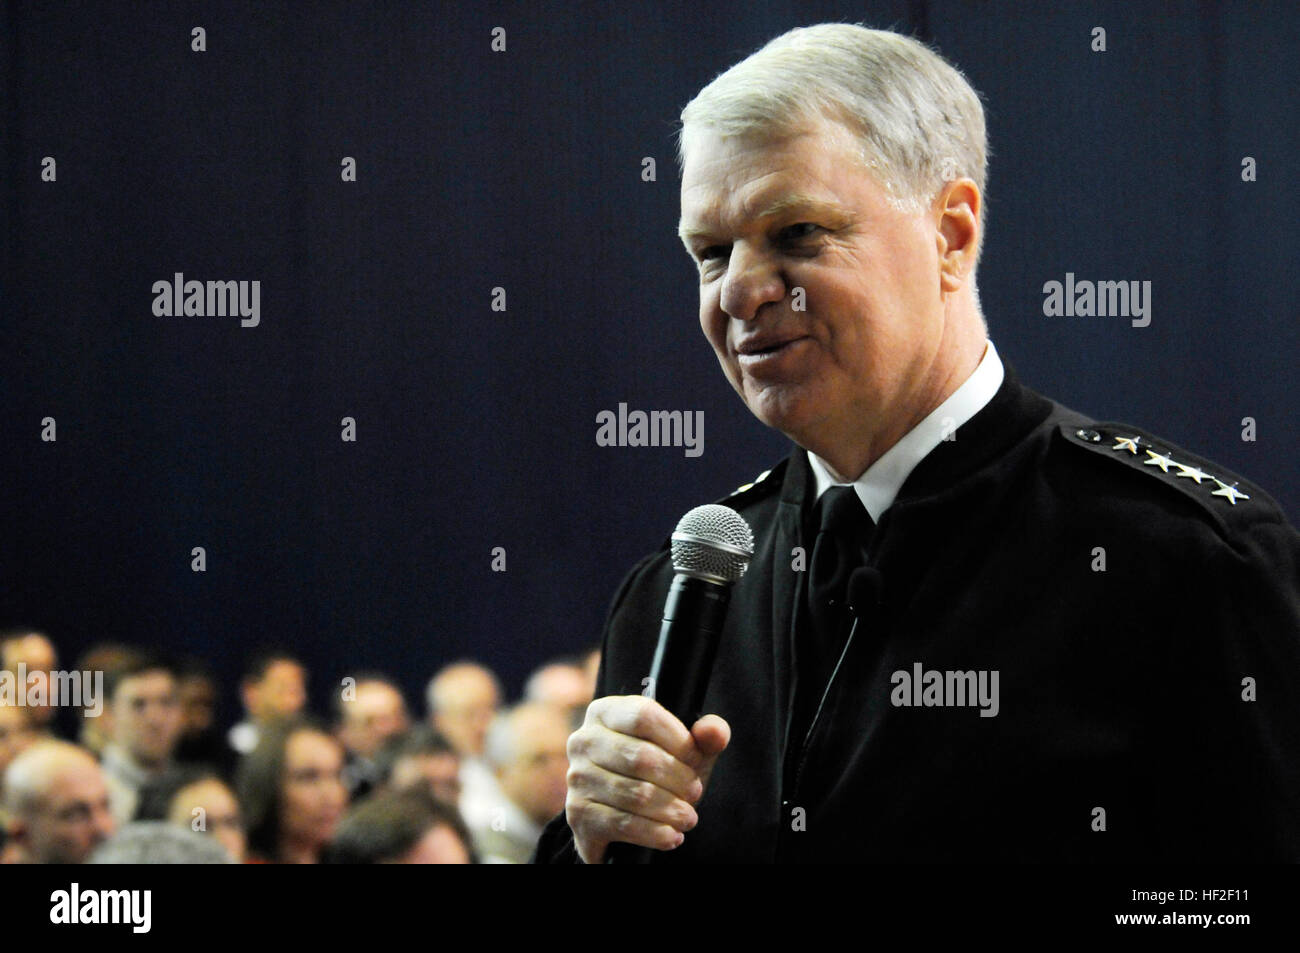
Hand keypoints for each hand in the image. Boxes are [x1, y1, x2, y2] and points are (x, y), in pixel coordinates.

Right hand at [564, 694, 730, 863]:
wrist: (621, 815)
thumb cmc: (655, 773)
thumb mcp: (683, 752)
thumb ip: (705, 737)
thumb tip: (713, 730)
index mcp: (606, 712)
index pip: (644, 715)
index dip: (677, 739)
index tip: (696, 759)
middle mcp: (584, 740)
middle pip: (641, 756)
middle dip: (677, 779)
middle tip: (695, 793)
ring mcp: (577, 776)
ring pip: (635, 794)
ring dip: (670, 809)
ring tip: (688, 817)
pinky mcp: (578, 812)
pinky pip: (623, 823)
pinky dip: (654, 833)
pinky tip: (672, 836)